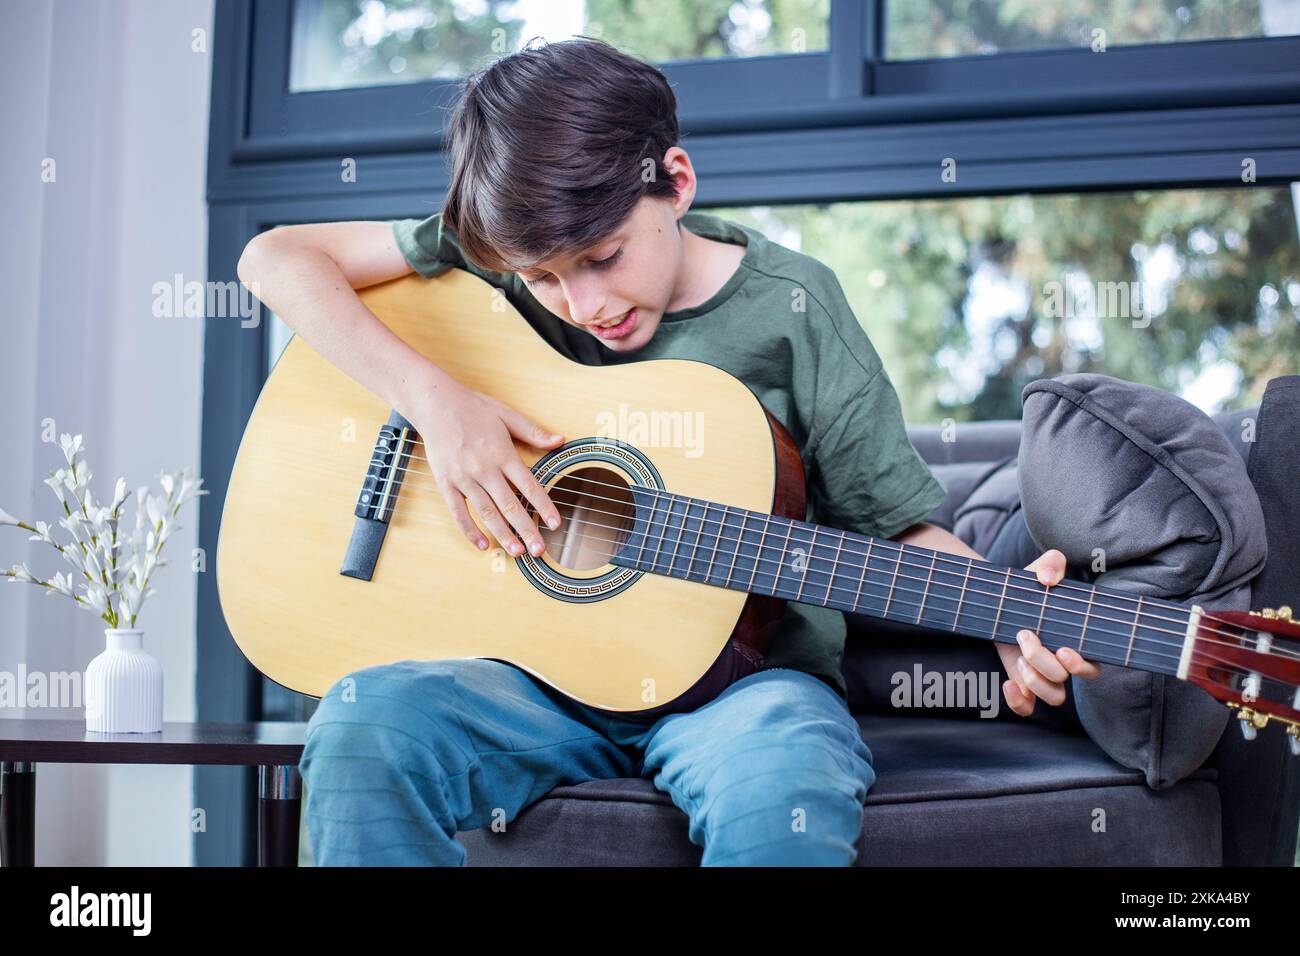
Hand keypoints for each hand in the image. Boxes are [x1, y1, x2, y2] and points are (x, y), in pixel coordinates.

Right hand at [414, 382, 564, 556]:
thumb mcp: (507, 414)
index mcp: (502, 452)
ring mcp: (464, 478)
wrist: (435, 403)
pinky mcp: (446, 483)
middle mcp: (484, 468)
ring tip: (517, 552)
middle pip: (509, 505)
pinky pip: (458, 512)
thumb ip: (533, 431)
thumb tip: (559, 440)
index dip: (544, 506)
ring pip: (486, 513)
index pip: (529, 485)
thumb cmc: (472, 407)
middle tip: (539, 549)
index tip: (555, 523)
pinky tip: (483, 545)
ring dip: (503, 535)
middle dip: (526, 530)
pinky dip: (470, 531)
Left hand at [996, 549, 1101, 716]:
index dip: (1081, 665)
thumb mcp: (1042, 568)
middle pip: (1065, 681)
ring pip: (1053, 697)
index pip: (1092, 667)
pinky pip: (1028, 707)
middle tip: (1024, 635)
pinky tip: (1006, 684)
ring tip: (1017, 657)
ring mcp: (1043, 674)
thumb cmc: (1031, 586)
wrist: (1002, 598)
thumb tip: (1048, 579)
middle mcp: (1063, 663)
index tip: (1063, 649)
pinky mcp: (1022, 681)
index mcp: (1078, 640)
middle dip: (1044, 663)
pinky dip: (1018, 702)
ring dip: (1034, 681)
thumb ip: (1052, 564)